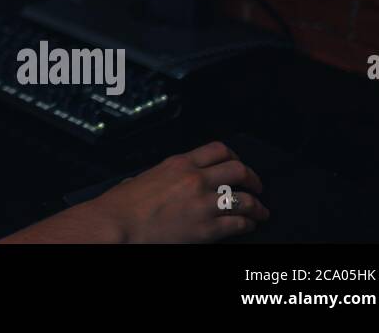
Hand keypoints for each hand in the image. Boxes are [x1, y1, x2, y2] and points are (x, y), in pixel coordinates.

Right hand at [87, 141, 269, 242]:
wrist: (118, 224)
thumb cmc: (123, 205)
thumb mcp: (144, 176)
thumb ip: (163, 175)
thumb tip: (166, 181)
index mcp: (179, 163)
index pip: (218, 150)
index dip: (235, 157)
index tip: (238, 164)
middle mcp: (195, 180)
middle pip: (239, 171)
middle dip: (253, 179)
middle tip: (256, 187)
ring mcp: (203, 204)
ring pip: (245, 199)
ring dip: (257, 206)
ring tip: (260, 211)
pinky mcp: (206, 228)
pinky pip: (238, 223)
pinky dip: (248, 225)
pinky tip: (247, 226)